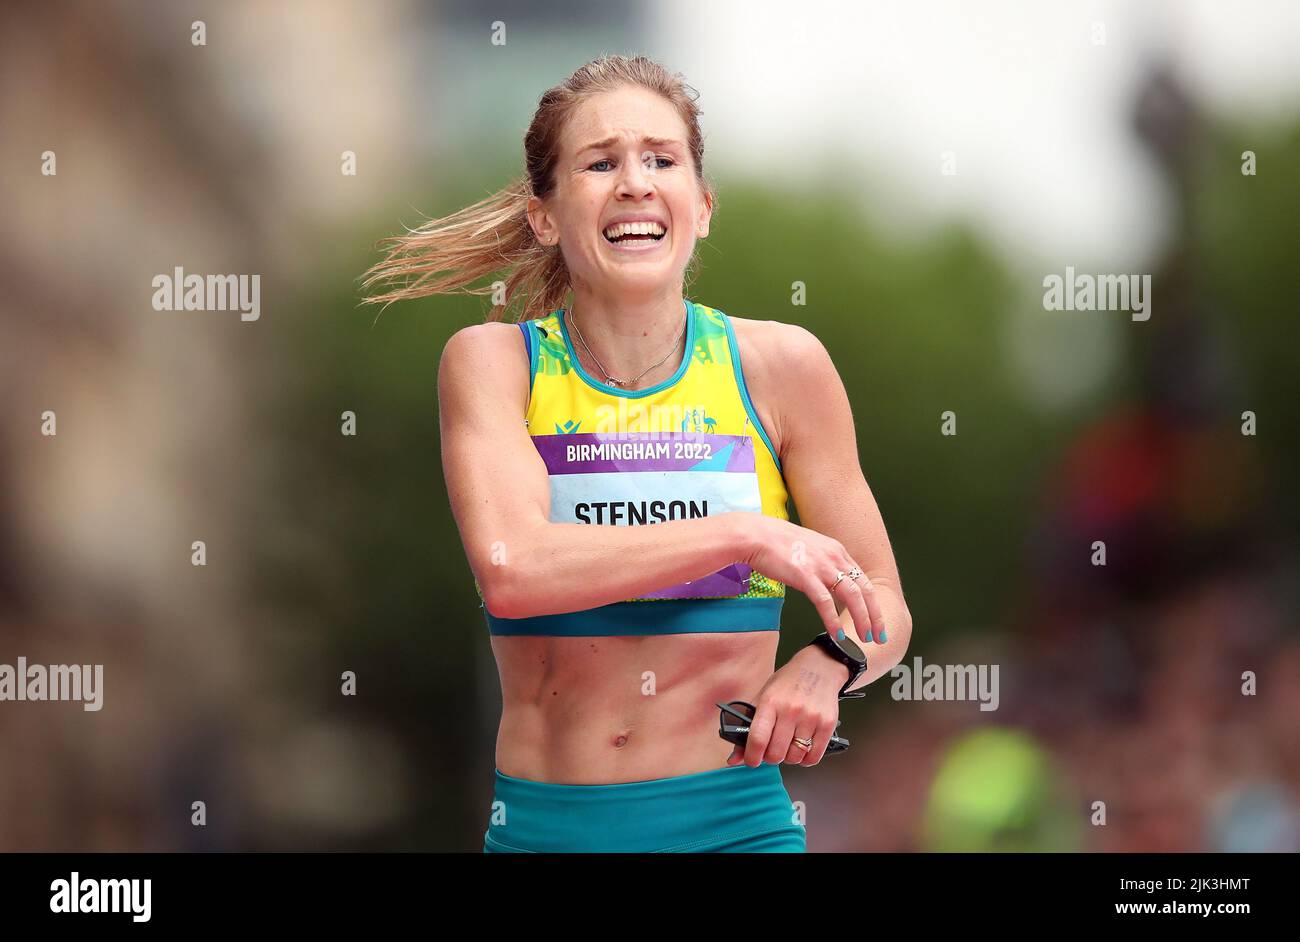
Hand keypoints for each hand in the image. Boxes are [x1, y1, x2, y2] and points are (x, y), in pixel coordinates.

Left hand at [726, 648, 847, 767]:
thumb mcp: (763, 697)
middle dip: (771, 757)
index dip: (751, 757)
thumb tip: (734, 759)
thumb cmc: (788, 683)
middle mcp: (790, 710)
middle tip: (771, 750)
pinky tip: (802, 748)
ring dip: (789, 758)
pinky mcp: (827, 724)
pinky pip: (814, 757)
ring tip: (788, 746)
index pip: (757, 739)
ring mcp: (810, 718)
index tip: (751, 761)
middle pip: (776, 753)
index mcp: (770, 702)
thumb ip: (747, 727)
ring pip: (795, 757)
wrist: (819, 667)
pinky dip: (805, 759)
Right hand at [739, 515, 884, 643]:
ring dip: (861, 619)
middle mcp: (834, 557)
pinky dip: (833, 620)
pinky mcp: (805, 575)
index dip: (873, 602)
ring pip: (852, 596)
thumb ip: (823, 563)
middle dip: (875, 616)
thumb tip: (828, 583)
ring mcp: (820, 566)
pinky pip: (825, 602)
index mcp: (837, 551)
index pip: (863, 580)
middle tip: (879, 636)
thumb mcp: (809, 548)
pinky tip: (837, 634)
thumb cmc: (776, 543)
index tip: (877, 620)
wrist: (755, 535)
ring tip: (864, 638)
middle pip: (864, 590)